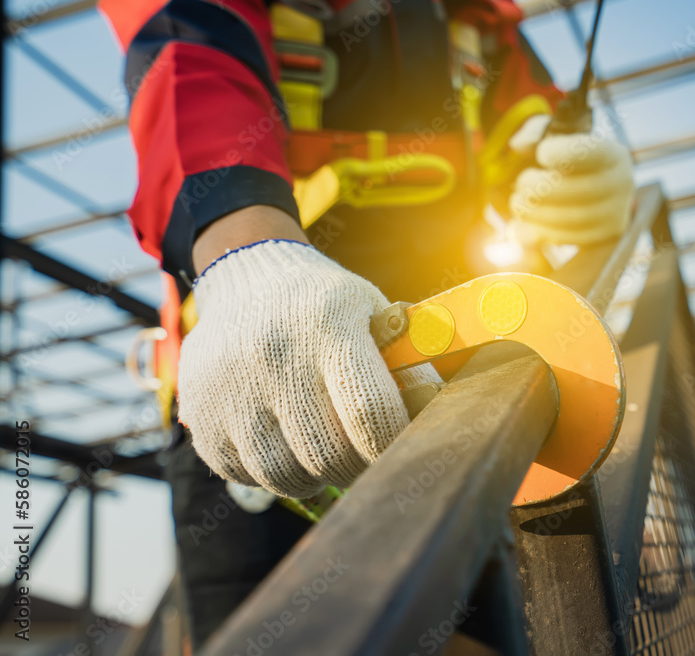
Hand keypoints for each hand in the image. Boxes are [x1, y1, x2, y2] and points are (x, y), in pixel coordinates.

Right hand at [178, 239, 436, 497]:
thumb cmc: (327, 306)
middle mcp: (274, 356)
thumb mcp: (375, 315)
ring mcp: (230, 386)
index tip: (399, 454)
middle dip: (355, 467)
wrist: (249, 280)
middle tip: (362, 458)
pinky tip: (283, 442)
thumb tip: (435, 420)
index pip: (370, 414)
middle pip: (327, 453)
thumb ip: (409, 368)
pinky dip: (271, 473)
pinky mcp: (200, 412)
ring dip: (313, 474)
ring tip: (322, 449)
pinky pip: (244, 474)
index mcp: (328, 327)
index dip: (392, 448)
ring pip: (284, 474)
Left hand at [508, 116, 634, 244]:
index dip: (563, 154)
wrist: (598, 186)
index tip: (542, 154)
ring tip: (518, 203)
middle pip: (580, 191)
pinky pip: (572, 239)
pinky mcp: (603, 237)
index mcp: (613, 154)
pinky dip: (543, 232)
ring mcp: (615, 214)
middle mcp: (621, 185)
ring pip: (573, 219)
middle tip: (522, 183)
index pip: (593, 153)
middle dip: (541, 188)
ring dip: (537, 213)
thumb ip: (537, 131)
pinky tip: (526, 223)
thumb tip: (519, 144)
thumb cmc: (572, 157)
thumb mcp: (558, 136)